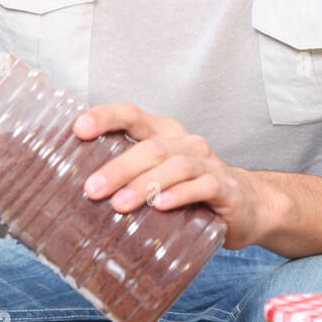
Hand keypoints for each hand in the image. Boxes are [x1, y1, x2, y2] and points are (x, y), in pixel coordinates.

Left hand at [72, 101, 269, 249]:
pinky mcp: (224, 188)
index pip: (132, 115)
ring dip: (143, 184)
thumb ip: (126, 178)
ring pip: (173, 165)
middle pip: (149, 147)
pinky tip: (159, 206)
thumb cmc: (191, 191)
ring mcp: (207, 163)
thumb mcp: (157, 177)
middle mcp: (185, 143)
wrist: (248, 206)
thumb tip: (73, 191)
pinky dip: (179, 195)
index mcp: (164, 133)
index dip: (105, 117)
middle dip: (118, 168)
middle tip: (91, 190)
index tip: (78, 129)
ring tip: (120, 205)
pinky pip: (201, 186)